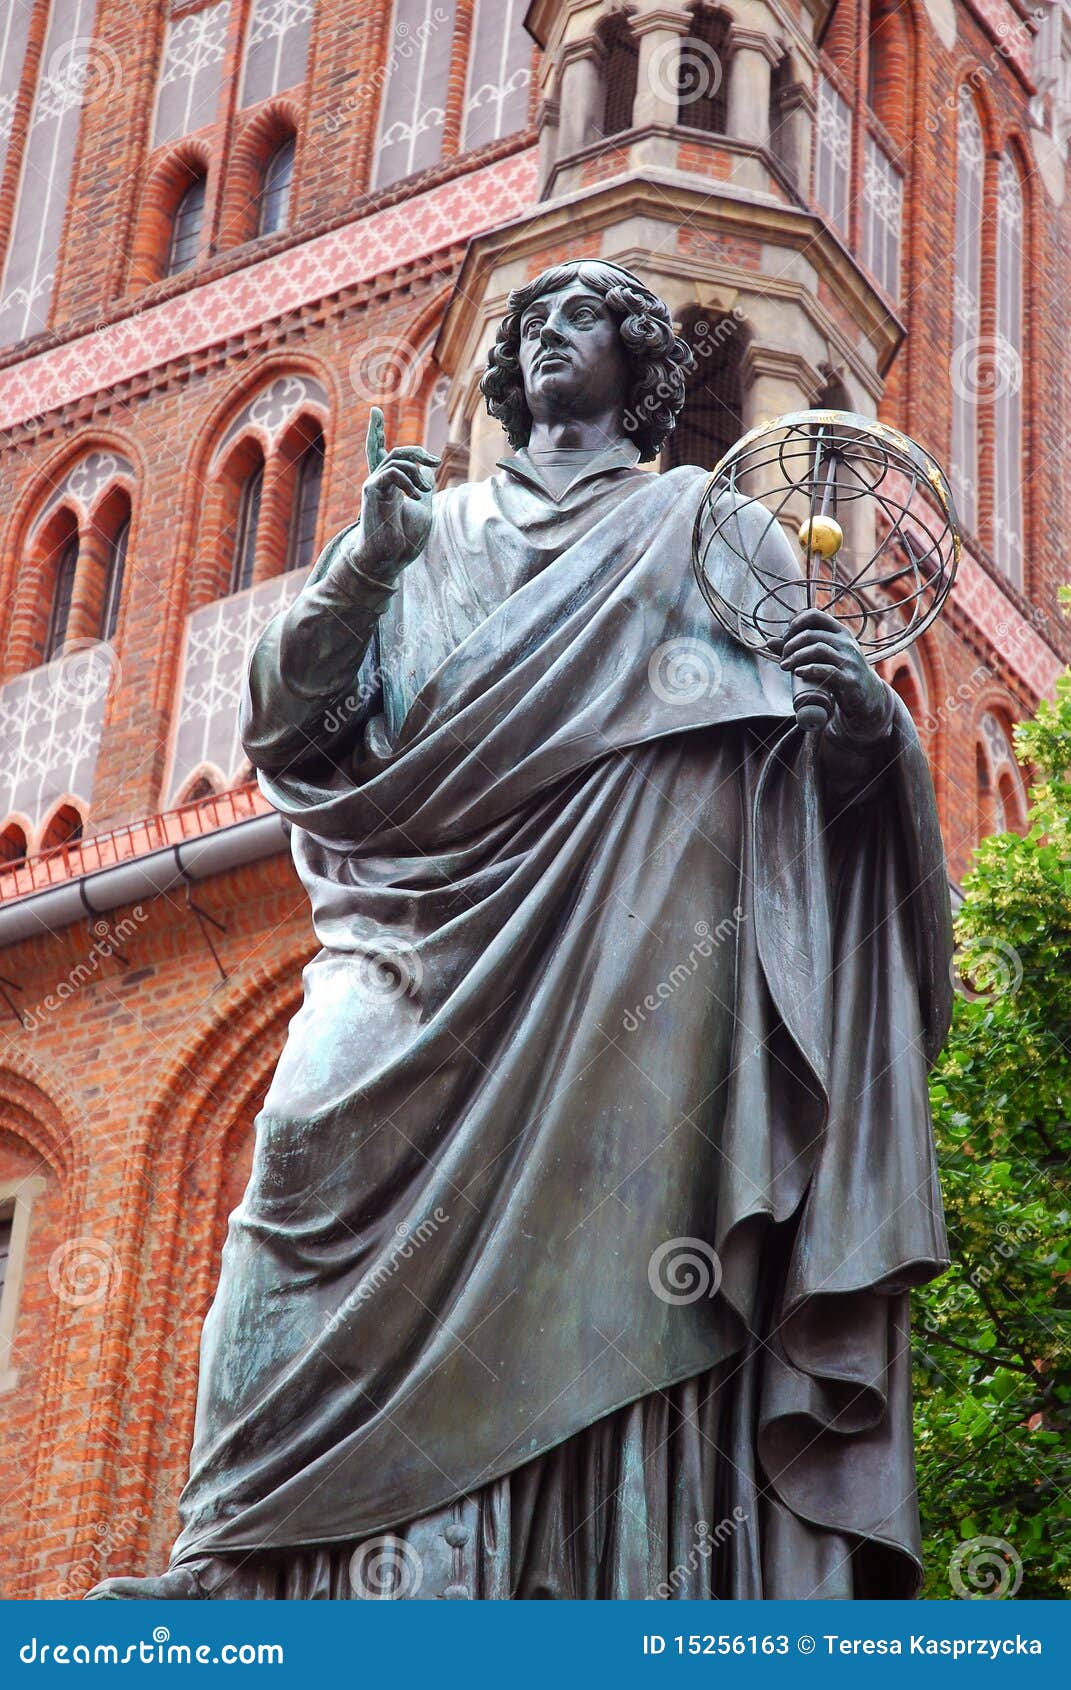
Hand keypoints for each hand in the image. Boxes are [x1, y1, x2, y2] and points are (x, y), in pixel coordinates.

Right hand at [354, 406, 439, 576]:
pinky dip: (408, 480)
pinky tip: (416, 495)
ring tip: (425, 491)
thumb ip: (424, 486)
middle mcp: (379, 482)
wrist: (392, 558)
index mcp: (390, 486)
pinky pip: (392, 471)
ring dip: (417, 471)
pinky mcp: (371, 490)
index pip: (381, 454)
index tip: (374, 411)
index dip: (376, 432)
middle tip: (434, 462)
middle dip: (417, 450)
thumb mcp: (424, 508)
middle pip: (394, 451)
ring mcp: (373, 485)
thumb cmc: (406, 539)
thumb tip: (428, 469)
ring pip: (397, 458)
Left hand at [777, 608, 888, 737]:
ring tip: (785, 666)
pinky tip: (798, 673)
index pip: (814, 615)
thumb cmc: (839, 671)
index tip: (786, 637)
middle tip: (782, 658)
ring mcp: (849, 660)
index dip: (795, 623)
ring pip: (818, 649)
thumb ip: (796, 649)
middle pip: (811, 634)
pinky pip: (828, 670)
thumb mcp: (822, 656)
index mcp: (839, 632)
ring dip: (796, 657)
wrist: (866, 696)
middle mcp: (845, 642)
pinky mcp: (849, 679)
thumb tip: (769, 642)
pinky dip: (810, 669)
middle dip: (790, 644)